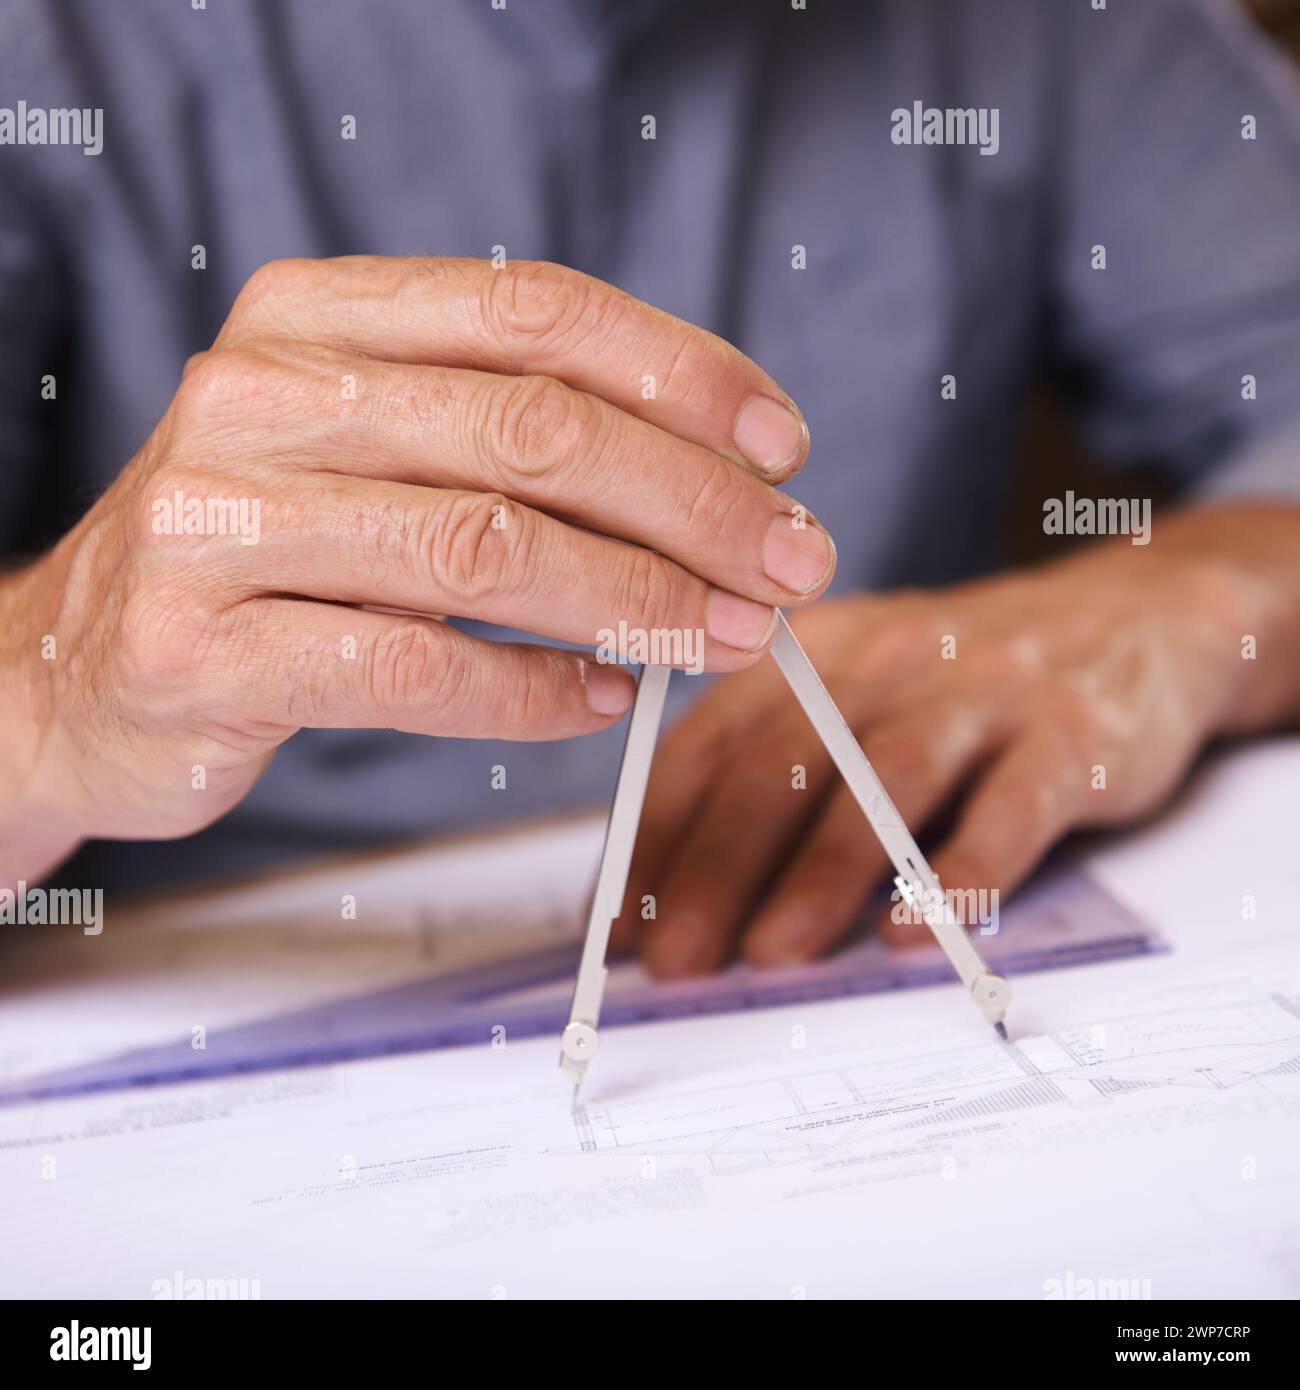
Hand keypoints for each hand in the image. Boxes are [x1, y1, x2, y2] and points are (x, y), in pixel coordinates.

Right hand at [0, 257, 834, 882]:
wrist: (73, 670)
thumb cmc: (261, 558)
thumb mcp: (364, 453)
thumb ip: (500, 441)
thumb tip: (709, 484)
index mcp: (315, 320)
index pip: (535, 311)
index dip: (679, 374)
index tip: (779, 443)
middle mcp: (261, 397)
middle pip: (534, 432)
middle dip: (695, 504)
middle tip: (790, 564)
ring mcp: (221, 523)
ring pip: (485, 548)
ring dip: (641, 599)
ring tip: (726, 638)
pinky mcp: (205, 649)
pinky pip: (415, 667)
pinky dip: (535, 688)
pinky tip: (604, 698)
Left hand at [621, 507, 1299, 975]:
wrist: (1136, 619)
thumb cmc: (962, 681)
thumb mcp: (859, 688)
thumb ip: (777, 762)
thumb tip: (671, 887)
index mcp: (816, 649)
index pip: (711, 739)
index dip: (654, 830)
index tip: (613, 917)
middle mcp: (887, 658)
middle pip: (782, 760)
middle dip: (714, 865)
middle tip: (673, 956)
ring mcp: (981, 691)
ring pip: (883, 780)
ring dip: (819, 872)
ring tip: (771, 953)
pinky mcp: (1069, 734)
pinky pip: (1009, 807)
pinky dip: (961, 874)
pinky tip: (914, 933)